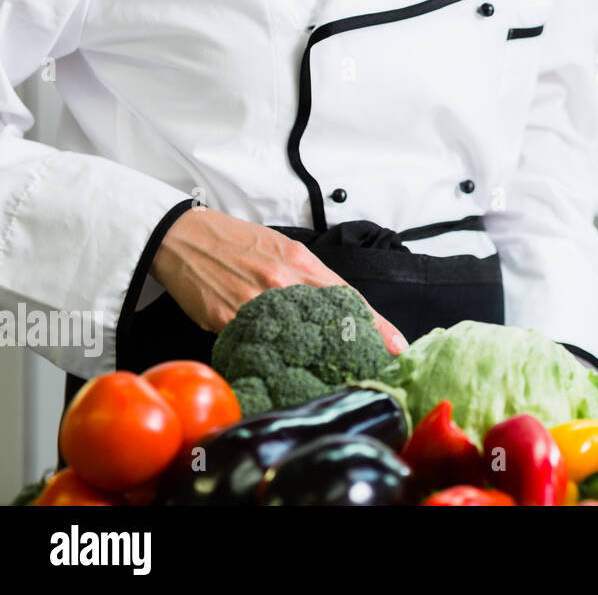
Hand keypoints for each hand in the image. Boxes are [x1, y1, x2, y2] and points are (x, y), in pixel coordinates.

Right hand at [150, 207, 407, 353]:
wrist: (183, 237)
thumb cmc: (234, 241)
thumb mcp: (280, 249)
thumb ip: (305, 276)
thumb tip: (331, 303)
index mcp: (300, 262)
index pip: (349, 297)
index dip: (377, 324)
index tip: (399, 344)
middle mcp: (284, 283)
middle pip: (331, 322)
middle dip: (358, 346)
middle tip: (377, 366)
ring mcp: (256, 304)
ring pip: (297, 339)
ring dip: (316, 359)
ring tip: (335, 375)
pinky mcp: (229, 321)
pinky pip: (258, 346)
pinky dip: (273, 358)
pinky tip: (285, 372)